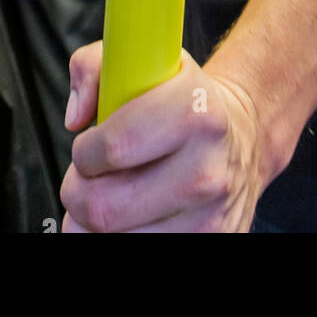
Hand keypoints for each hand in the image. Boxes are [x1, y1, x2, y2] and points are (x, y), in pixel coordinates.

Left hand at [60, 42, 265, 232]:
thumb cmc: (182, 101)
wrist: (241, 138)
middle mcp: (207, 170)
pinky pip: (139, 254)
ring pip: (113, 239)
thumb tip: (75, 117)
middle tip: (88, 177)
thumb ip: (92, 67)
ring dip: (95, 223)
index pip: (114, 148)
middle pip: (103, 208)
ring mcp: (209, 218)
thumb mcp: (144, 62)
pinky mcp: (211, 243)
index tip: (89, 146)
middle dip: (79, 193)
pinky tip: (133, 216)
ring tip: (112, 194)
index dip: (85, 151)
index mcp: (195, 110)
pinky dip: (122, 237)